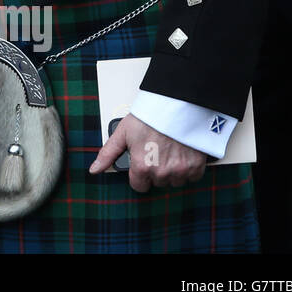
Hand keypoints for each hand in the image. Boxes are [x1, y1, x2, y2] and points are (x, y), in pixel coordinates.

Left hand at [90, 114, 207, 191]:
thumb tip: (94, 170)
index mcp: (142, 166)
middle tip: (156, 152)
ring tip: (169, 152)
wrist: (175, 105)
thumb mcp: (122, 133)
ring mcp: (181, 170)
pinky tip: (181, 154)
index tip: (141, 164)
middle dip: (155, 171)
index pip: (139, 186)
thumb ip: (108, 154)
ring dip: (172, 171)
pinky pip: (193, 177)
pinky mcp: (197, 166)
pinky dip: (188, 168)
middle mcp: (162, 172)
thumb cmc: (148, 117)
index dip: (138, 175)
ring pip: (175, 181)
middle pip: (157, 182)